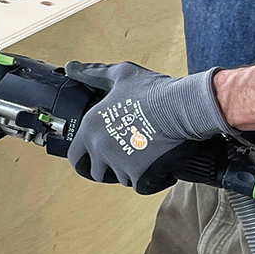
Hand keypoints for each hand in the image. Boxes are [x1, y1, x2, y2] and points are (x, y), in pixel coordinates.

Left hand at [65, 62, 228, 191]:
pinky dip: (148, 179)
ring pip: (120, 178)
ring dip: (130, 171)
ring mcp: (118, 162)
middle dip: (108, 169)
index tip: (95, 158)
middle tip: (123, 159)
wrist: (182, 106)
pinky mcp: (138, 173)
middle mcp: (100, 147)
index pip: (75, 155)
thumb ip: (94, 74)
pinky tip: (156, 167)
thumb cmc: (153, 90)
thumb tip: (72, 68)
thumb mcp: (120, 75)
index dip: (85, 158)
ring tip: (144, 156)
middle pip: (97, 171)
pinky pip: (139, 185)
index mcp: (90, 127)